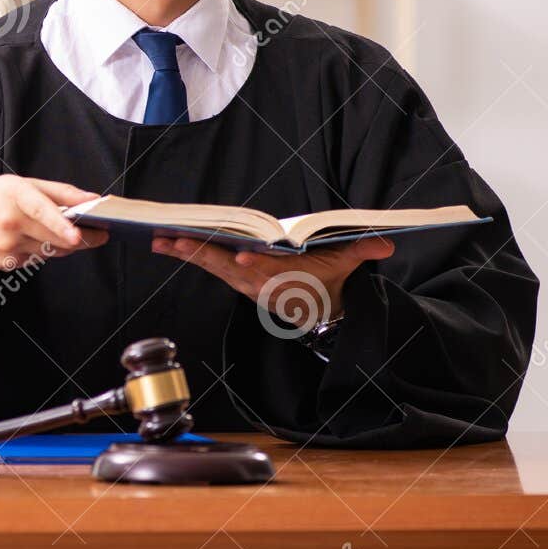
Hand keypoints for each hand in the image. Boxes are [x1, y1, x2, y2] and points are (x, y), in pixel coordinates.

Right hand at [0, 176, 110, 270]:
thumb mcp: (20, 183)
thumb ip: (58, 191)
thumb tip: (91, 198)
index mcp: (14, 196)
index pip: (41, 211)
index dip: (61, 225)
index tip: (79, 234)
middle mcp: (10, 222)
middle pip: (55, 237)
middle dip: (83, 238)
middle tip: (101, 234)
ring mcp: (7, 246)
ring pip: (51, 251)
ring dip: (65, 244)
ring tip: (70, 234)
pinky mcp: (6, 263)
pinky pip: (37, 259)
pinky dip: (44, 251)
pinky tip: (36, 240)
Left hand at [150, 234, 395, 327]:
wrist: (315, 309)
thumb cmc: (326, 279)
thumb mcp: (346, 266)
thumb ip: (362, 251)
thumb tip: (387, 244)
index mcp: (286, 275)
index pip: (271, 270)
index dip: (257, 265)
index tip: (242, 259)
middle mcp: (260, 280)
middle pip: (229, 265)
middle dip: (202, 253)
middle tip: (176, 240)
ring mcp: (244, 280)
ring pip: (212, 264)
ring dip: (186, 252)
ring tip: (160, 239)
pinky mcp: (234, 277)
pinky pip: (207, 264)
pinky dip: (187, 253)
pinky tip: (166, 243)